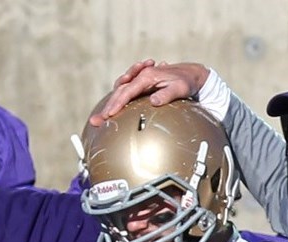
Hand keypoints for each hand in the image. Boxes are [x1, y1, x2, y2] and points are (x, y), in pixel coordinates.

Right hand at [88, 61, 211, 126]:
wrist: (191, 74)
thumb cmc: (186, 82)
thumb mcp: (180, 88)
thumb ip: (167, 94)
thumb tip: (153, 101)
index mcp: (147, 77)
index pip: (127, 92)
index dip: (116, 104)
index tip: (108, 115)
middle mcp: (141, 76)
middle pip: (119, 92)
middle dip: (107, 107)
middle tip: (96, 121)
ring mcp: (140, 79)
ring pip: (120, 91)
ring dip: (111, 102)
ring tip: (103, 115)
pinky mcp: (142, 84)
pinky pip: (126, 91)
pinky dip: (118, 99)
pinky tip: (114, 109)